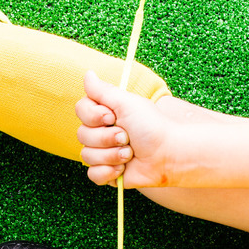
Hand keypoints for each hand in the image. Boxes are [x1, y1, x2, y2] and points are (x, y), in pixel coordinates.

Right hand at [75, 70, 188, 187]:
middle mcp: (101, 133)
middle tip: (127, 137)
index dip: (94, 116)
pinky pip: (93, 175)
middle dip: (107, 138)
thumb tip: (88, 73)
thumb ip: (103, 90)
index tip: (112, 116)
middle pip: (82, 135)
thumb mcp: (127, 103)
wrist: (168, 154)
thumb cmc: (152, 126)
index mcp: (104, 114)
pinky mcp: (108, 173)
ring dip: (112, 155)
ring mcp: (103, 154)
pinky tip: (124, 168)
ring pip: (87, 156)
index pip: (81, 111)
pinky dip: (108, 172)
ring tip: (130, 153)